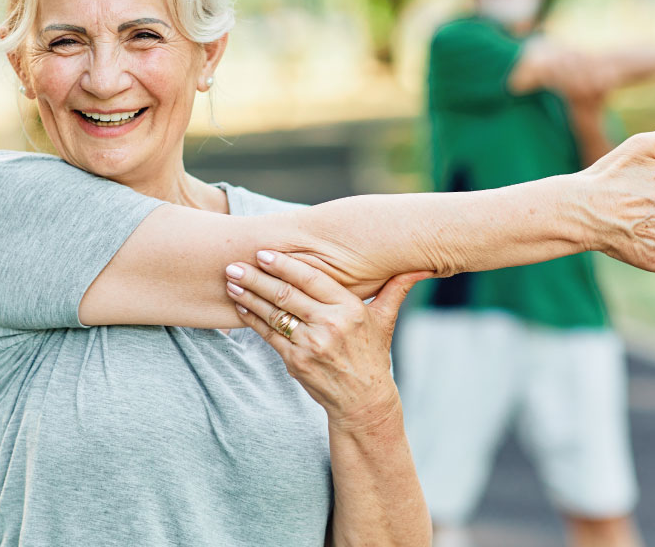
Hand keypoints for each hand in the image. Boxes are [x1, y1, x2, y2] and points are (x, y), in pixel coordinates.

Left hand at [224, 251, 431, 430]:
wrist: (363, 402)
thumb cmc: (372, 355)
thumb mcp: (385, 321)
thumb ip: (396, 289)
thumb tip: (424, 265)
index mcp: (350, 310)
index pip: (313, 279)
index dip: (286, 265)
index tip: (264, 253)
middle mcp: (330, 326)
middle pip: (287, 294)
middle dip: (257, 277)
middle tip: (234, 263)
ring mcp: (311, 345)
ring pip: (273, 313)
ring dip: (248, 295)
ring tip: (230, 280)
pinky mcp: (296, 362)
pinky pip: (269, 335)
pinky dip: (251, 318)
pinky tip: (239, 305)